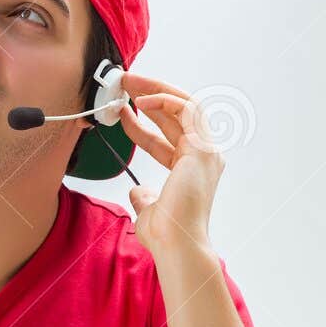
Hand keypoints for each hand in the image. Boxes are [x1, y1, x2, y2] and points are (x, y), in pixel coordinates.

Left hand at [116, 72, 223, 256]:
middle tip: (125, 84)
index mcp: (192, 170)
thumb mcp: (149, 210)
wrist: (176, 244)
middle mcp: (202, 157)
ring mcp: (205, 151)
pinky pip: (186, 110)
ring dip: (157, 90)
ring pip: (186, 105)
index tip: (120, 113)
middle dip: (150, 95)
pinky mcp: (202, 148)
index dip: (141, 124)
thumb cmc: (166, 235)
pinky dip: (164, 101)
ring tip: (131, 82)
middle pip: (178, 115)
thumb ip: (144, 197)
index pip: (166, 137)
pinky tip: (141, 101)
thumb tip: (137, 192)